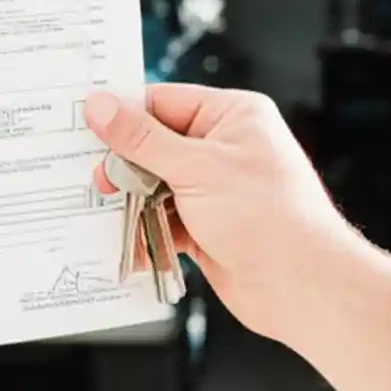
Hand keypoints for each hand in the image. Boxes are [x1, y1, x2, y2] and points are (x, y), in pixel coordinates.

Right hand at [85, 84, 357, 340]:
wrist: (303, 288)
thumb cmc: (270, 218)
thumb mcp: (196, 168)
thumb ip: (141, 138)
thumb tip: (101, 106)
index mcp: (232, 116)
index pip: (162, 102)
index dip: (124, 116)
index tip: (87, 128)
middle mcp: (224, 148)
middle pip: (153, 145)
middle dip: (126, 166)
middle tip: (103, 182)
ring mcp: (215, 188)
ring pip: (154, 184)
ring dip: (134, 202)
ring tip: (116, 217)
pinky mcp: (207, 224)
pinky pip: (163, 219)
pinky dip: (147, 232)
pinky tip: (137, 245)